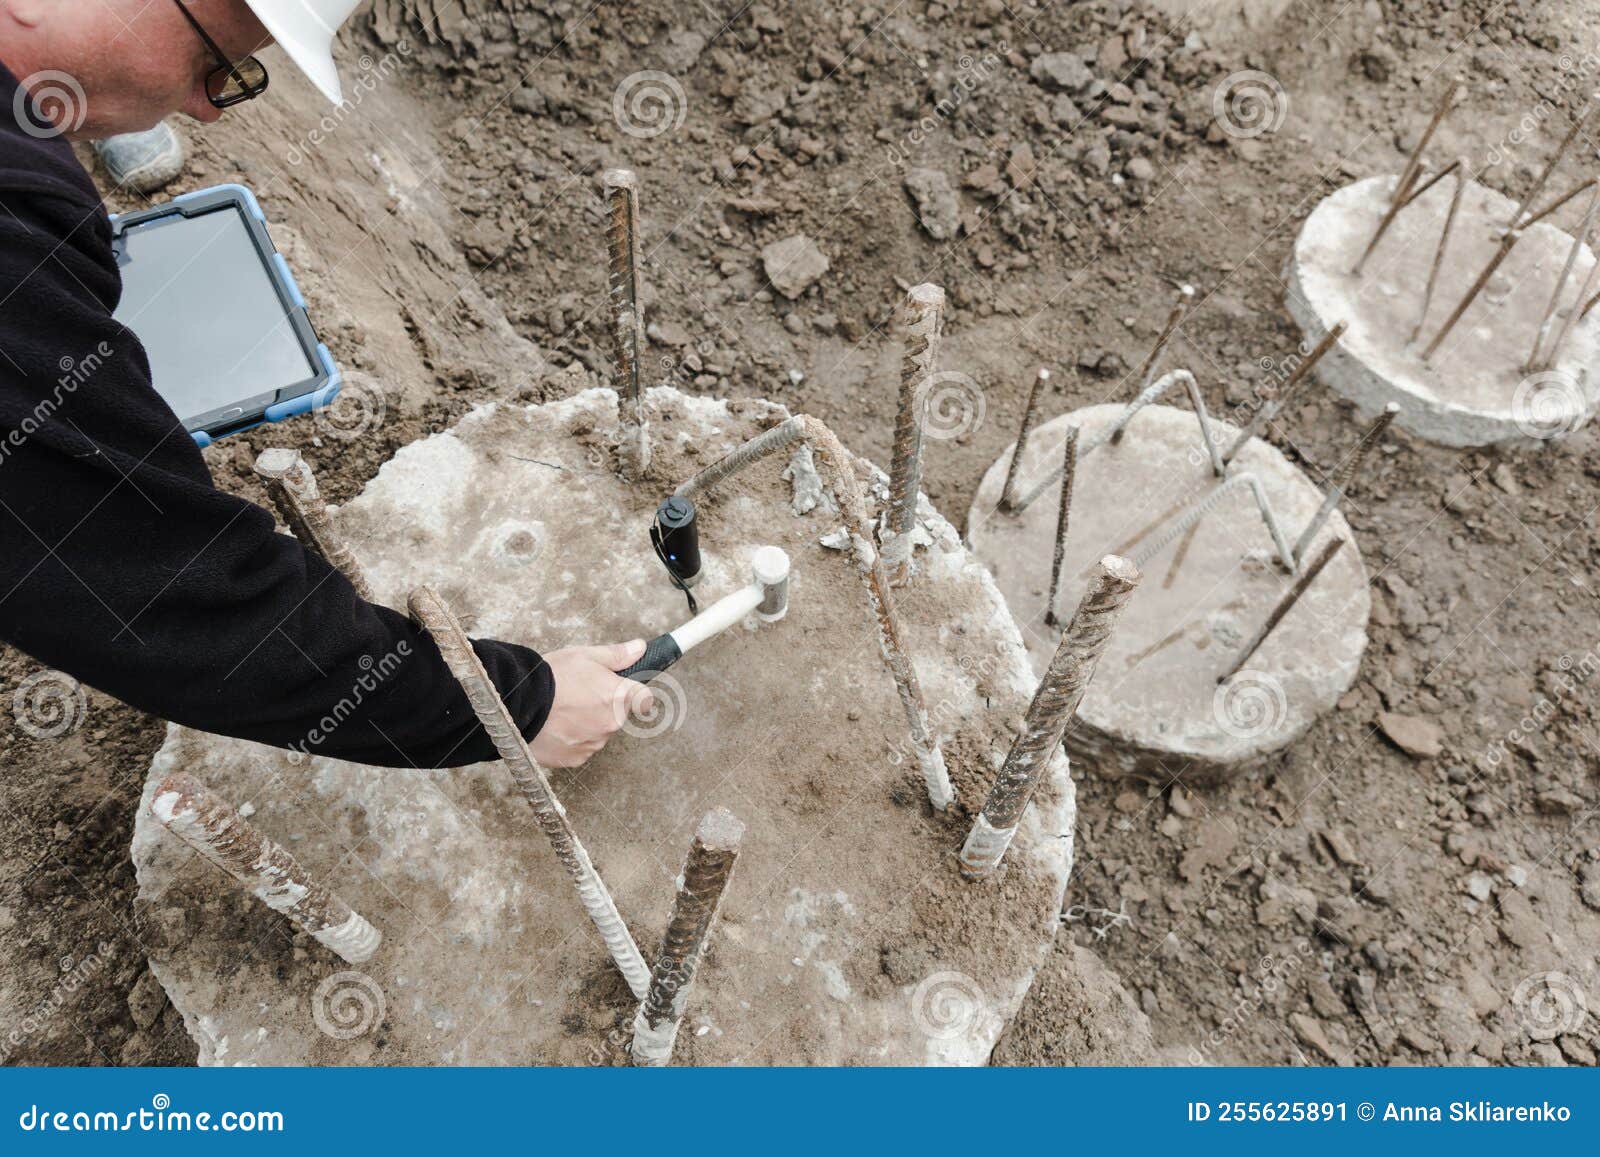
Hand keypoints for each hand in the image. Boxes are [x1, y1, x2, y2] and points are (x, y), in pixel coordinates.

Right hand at [528, 640, 654, 767]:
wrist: (518, 703)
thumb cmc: (551, 676)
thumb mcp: (585, 656)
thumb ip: (617, 655)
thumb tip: (640, 648)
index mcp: (618, 696)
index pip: (644, 700)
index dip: (636, 694)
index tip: (625, 691)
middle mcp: (611, 723)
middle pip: (616, 715)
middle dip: (603, 706)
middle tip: (577, 695)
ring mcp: (594, 744)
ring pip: (597, 733)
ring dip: (586, 724)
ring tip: (561, 711)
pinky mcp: (576, 758)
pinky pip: (580, 748)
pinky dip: (571, 740)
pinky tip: (555, 727)